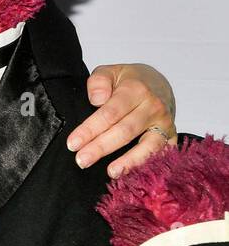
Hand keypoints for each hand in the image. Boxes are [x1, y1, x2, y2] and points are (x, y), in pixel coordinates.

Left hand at [68, 63, 175, 177]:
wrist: (158, 83)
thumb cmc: (129, 81)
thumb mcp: (110, 71)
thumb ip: (99, 81)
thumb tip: (97, 100)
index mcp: (135, 90)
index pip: (109, 113)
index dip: (90, 129)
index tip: (73, 143)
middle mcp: (153, 107)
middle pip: (125, 131)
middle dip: (101, 147)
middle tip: (82, 160)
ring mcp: (165, 123)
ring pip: (148, 145)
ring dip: (129, 161)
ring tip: (112, 172)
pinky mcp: (172, 136)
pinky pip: (161, 153)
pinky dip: (148, 164)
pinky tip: (133, 174)